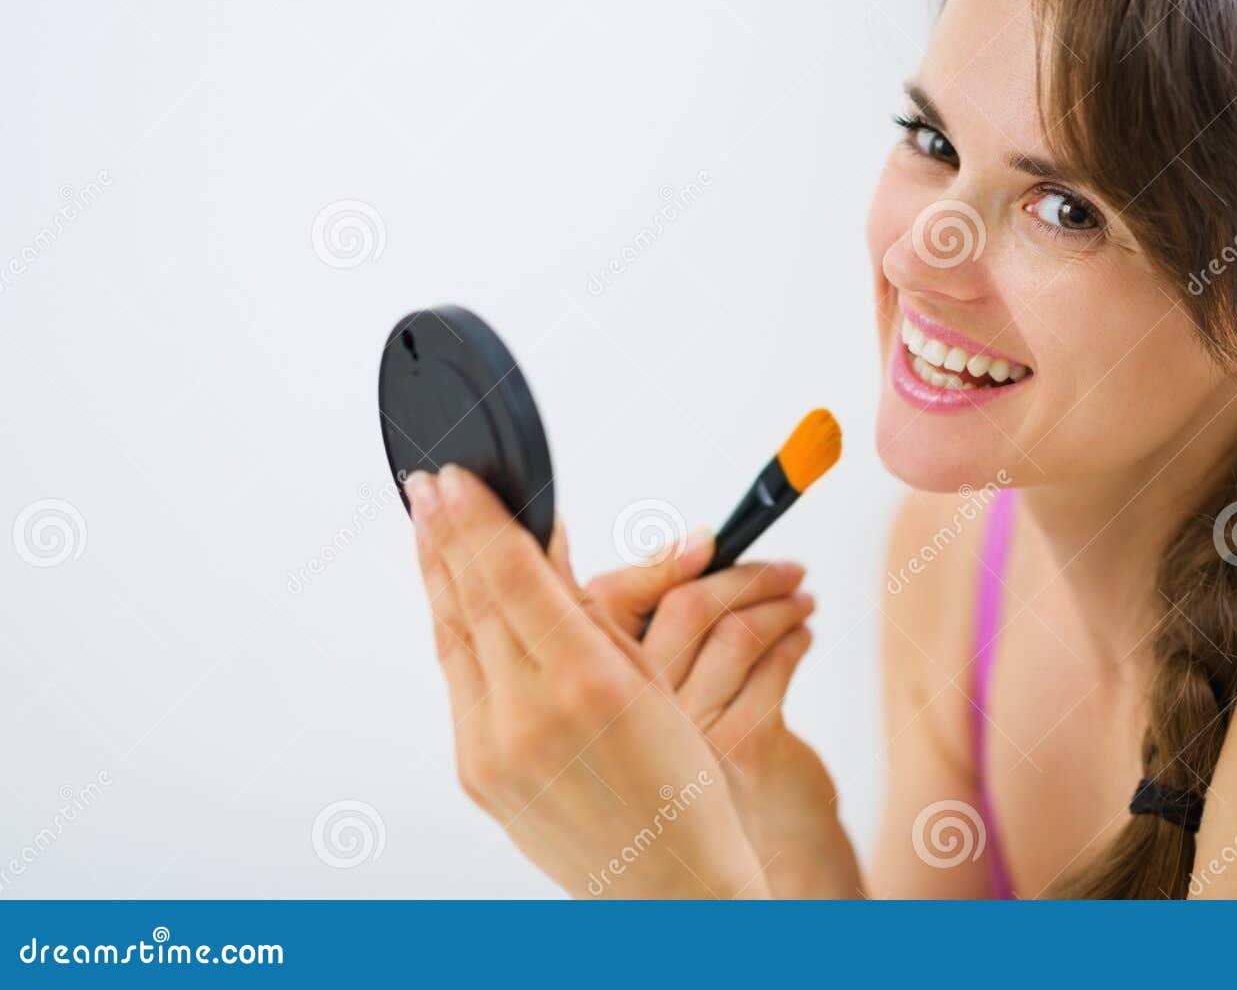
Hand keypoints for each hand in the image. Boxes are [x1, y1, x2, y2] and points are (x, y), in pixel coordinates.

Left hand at [405, 464, 766, 898]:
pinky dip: (456, 630)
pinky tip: (455, 599)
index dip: (480, 519)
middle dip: (446, 535)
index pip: (512, 576)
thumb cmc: (681, 786)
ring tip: (429, 525)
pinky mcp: (474, 773)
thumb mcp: (652, 682)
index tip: (457, 477)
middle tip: (428, 485)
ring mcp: (491, 750)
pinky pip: (458, 683)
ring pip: (454, 639)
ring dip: (440, 576)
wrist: (667, 885)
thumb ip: (589, 611)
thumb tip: (547, 547)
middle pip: (471, 601)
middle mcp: (526, 716)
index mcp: (584, 684)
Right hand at [580, 535, 863, 896]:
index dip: (668, 561)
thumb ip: (646, 644)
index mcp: (595, 691)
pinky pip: (773, 666)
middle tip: (780, 565)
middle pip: (686, 604)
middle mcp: (634, 714)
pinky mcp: (741, 746)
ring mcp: (688, 731)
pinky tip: (802, 638)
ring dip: (779, 603)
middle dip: (741, 573)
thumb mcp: (653, 710)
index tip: (707, 542)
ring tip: (800, 598)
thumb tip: (686, 554)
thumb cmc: (694, 782)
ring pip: (737, 630)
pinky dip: (795, 641)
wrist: (736, 868)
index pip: (611, 601)